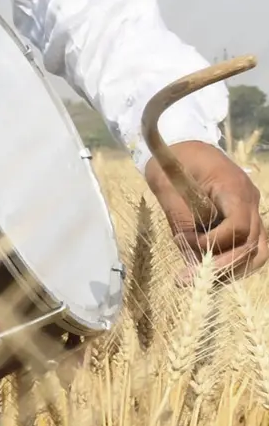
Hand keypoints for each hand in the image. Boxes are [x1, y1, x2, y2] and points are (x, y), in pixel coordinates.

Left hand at [144, 141, 262, 276]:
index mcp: (233, 188)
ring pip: (259, 249)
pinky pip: (252, 245)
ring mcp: (251, 209)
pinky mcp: (245, 216)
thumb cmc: (172, 161)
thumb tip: (189, 254)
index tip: (184, 241)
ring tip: (203, 281)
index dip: (213, 242)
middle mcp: (250, 200)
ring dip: (233, 269)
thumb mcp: (167, 186)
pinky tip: (211, 271)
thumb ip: (181, 218)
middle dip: (223, 265)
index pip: (238, 226)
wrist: (182, 144)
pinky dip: (235, 261)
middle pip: (252, 243)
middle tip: (190, 279)